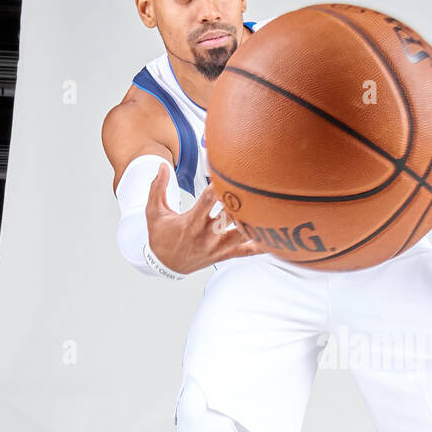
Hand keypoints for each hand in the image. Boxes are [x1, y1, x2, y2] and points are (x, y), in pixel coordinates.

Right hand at [144, 163, 266, 273]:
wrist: (165, 265)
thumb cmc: (160, 237)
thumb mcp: (154, 212)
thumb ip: (157, 188)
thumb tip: (163, 165)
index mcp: (191, 223)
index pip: (207, 201)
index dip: (218, 185)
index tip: (226, 171)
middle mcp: (207, 235)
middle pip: (229, 216)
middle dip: (239, 202)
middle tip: (252, 185)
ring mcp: (217, 247)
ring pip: (241, 235)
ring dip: (253, 221)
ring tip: (266, 205)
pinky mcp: (224, 255)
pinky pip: (247, 252)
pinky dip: (262, 246)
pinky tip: (277, 238)